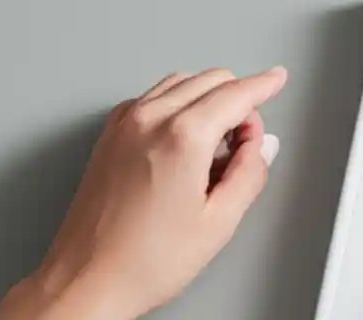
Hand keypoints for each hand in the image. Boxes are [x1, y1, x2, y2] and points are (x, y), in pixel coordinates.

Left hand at [0, 68, 287, 319]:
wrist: (86, 281)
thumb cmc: (142, 261)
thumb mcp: (219, 222)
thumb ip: (250, 173)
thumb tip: (261, 146)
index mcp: (182, 137)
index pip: (237, 93)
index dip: (264, 85)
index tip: (276, 80)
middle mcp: (150, 120)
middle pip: (211, 79)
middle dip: (238, 100)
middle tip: (246, 143)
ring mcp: (124, 124)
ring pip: (181, 81)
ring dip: (208, 98)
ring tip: (216, 146)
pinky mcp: (109, 135)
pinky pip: (153, 97)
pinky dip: (178, 104)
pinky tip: (184, 141)